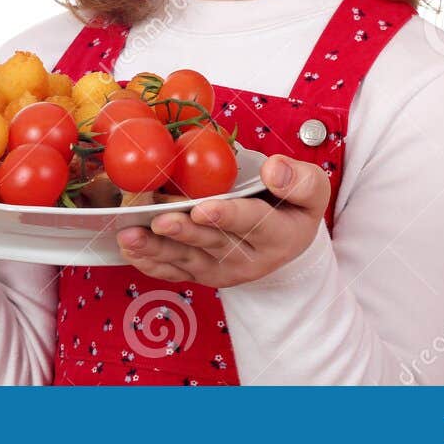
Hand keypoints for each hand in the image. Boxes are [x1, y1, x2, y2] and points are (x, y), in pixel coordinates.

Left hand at [114, 154, 329, 286]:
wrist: (288, 240)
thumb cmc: (294, 205)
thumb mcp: (312, 189)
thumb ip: (299, 179)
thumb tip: (274, 169)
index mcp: (278, 234)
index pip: (252, 223)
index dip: (227, 216)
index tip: (203, 209)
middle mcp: (250, 258)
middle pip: (214, 243)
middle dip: (184, 232)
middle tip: (159, 220)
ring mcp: (224, 270)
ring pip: (189, 260)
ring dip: (158, 249)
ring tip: (131, 237)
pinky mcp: (204, 274)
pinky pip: (176, 271)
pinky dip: (152, 263)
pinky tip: (131, 251)